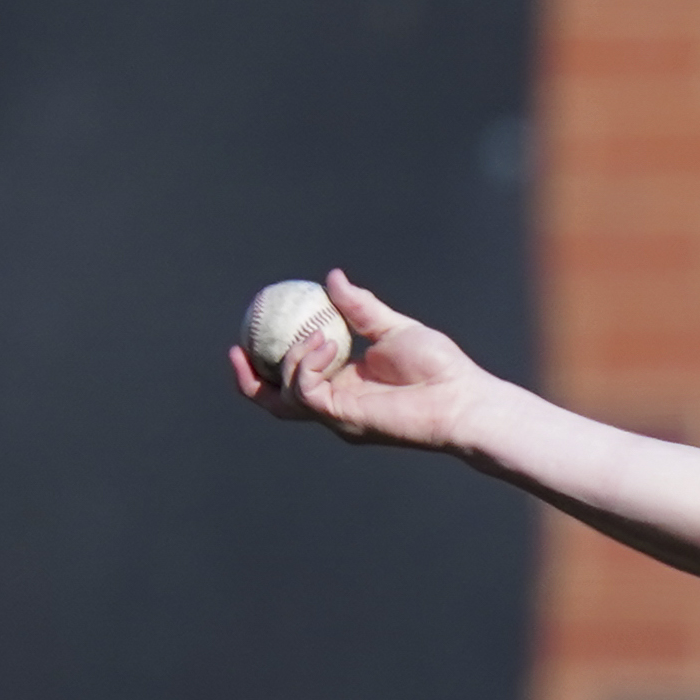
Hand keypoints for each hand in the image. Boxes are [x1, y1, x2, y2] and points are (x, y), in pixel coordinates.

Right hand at [228, 269, 498, 450]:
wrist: (463, 397)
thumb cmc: (439, 367)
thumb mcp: (392, 327)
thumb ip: (360, 307)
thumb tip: (332, 278)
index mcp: (344, 382)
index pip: (292, 378)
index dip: (264, 361)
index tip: (249, 329)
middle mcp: (335, 403)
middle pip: (274, 401)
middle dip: (248, 379)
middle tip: (236, 347)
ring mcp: (337, 416)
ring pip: (284, 398)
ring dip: (291, 359)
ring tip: (319, 335)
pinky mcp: (344, 420)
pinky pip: (307, 393)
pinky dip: (308, 366)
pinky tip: (327, 344)